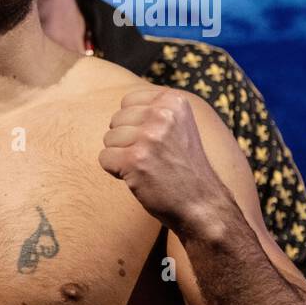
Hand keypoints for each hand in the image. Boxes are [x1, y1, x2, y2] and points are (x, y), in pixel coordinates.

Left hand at [98, 88, 230, 235]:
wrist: (202, 203)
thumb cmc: (183, 167)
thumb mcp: (177, 127)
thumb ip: (153, 111)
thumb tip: (119, 107)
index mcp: (174, 101)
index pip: (127, 101)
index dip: (134, 124)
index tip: (156, 141)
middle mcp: (163, 114)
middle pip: (116, 120)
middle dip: (126, 141)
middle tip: (152, 157)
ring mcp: (150, 136)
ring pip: (108, 139)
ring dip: (121, 156)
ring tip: (147, 167)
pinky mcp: (135, 159)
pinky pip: (104, 158)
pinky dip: (115, 171)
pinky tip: (139, 177)